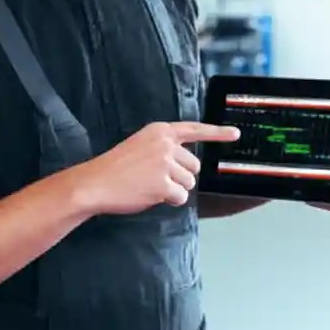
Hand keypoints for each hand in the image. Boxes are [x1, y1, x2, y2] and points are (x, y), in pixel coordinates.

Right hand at [73, 122, 240, 214]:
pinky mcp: (163, 184)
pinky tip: (149, 195)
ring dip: (173, 190)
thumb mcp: (140, 146)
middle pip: (194, 166)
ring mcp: (165, 164)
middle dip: (181, 176)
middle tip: (155, 178)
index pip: (194, 129)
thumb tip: (188, 166)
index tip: (235, 134)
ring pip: (189, 184)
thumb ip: (164, 149)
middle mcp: (166, 144)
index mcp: (160, 131)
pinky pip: (180, 198)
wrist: (94, 183)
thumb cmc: (115, 168)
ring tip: (148, 185)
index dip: (217, 133)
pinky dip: (168, 201)